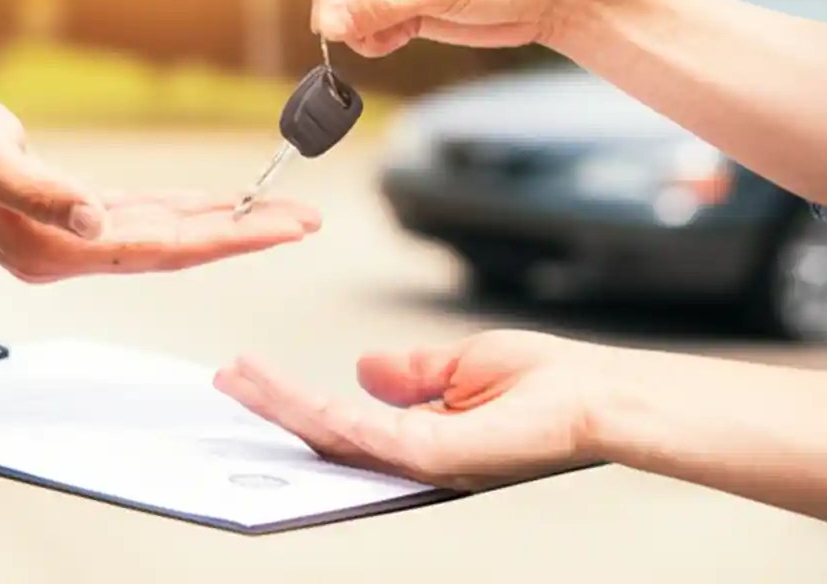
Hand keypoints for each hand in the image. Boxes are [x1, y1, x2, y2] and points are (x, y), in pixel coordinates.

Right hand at [0, 82, 320, 282]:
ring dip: (222, 224)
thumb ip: (41, 192)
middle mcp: (73, 250)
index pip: (166, 248)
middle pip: (179, 247)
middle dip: (245, 234)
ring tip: (278, 213)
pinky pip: (142, 219)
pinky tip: (213, 205)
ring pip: (166, 234)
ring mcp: (71, 237)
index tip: (285, 227)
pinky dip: (183, 212)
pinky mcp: (70, 214)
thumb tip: (95, 220)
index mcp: (59, 246)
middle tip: (308, 221)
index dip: (231, 238)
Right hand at [215, 330, 610, 489]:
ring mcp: (419, 460)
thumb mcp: (463, 366)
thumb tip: (363, 369)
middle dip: (270, 408)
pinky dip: (307, 404)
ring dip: (275, 404)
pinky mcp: (430, 454)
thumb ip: (411, 372)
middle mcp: (412, 457)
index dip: (294, 405)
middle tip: (225, 383)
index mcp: (420, 438)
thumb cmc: (551, 385)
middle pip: (324, 436)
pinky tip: (276, 382)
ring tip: (237, 377)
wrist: (600, 396)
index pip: (343, 425)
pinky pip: (354, 429)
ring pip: (328, 434)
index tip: (256, 377)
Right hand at [310, 0, 610, 56]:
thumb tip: (330, 24)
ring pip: (345, 7)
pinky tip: (401, 37)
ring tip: (391, 34)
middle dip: (343, 10)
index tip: (332, 25)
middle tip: (360, 33)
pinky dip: (375, 38)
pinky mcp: (403, 3)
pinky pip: (366, 25)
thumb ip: (377, 3)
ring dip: (359, 28)